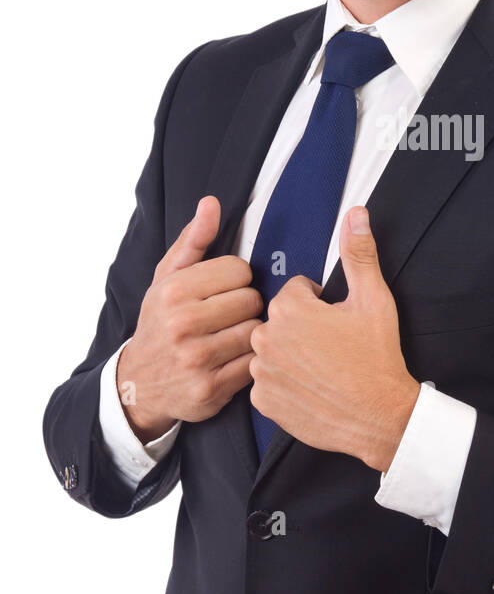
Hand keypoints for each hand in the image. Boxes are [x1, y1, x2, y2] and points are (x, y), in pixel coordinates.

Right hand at [117, 196, 263, 441]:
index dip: (236, 279)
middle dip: (245, 305)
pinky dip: (248, 360)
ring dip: (250, 333)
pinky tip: (232, 358)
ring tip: (231, 335)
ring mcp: (197, 359)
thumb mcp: (167, 278)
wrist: (138, 382)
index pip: (240, 270)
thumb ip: (193, 241)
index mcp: (174, 291)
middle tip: (230, 315)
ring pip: (256, 331)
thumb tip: (211, 203)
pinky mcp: (210, 390)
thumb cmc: (160, 321)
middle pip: (252, 300)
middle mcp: (182, 324)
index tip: (223, 290)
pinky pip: (253, 364)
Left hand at [248, 207, 420, 471]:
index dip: (319, 304)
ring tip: (322, 368)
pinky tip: (311, 388)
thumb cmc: (377, 357)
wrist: (380, 417)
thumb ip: (359, 253)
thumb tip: (356, 213)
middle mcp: (267, 337)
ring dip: (290, 354)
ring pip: (271, 350)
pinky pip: (267, 382)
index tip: (337, 321)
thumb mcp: (373, 299)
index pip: (295, 291)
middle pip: (279, 319)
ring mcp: (262, 372)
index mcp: (290, 308)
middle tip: (332, 345)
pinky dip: (284, 384)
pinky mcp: (264, 401)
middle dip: (301, 327)